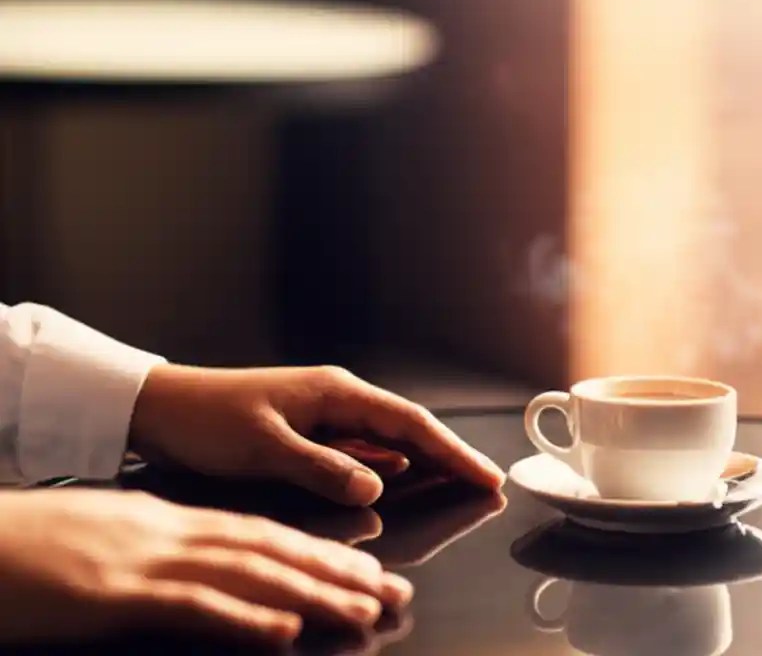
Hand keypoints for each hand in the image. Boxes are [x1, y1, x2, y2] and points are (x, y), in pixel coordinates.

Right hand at [0, 489, 412, 644]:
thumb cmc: (21, 548)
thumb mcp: (101, 539)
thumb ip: (154, 552)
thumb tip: (198, 573)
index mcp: (164, 522)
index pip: (258, 533)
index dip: (317, 552)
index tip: (365, 568)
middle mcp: (166, 534)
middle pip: (270, 550)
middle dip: (336, 571)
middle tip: (392, 592)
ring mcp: (142, 562)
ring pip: (248, 575)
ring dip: (312, 594)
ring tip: (365, 611)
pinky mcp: (113, 595)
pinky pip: (191, 607)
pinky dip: (243, 620)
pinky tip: (283, 634)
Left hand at [129, 365, 503, 505]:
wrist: (158, 406)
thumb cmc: (205, 419)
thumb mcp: (265, 447)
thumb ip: (324, 467)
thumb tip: (378, 483)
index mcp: (335, 393)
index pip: (410, 423)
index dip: (452, 450)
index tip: (484, 475)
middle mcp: (337, 398)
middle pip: (409, 428)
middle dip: (451, 454)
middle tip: (487, 483)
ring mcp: (324, 413)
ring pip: (388, 438)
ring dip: (424, 458)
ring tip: (457, 480)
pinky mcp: (309, 429)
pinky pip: (363, 447)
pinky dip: (389, 462)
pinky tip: (399, 475)